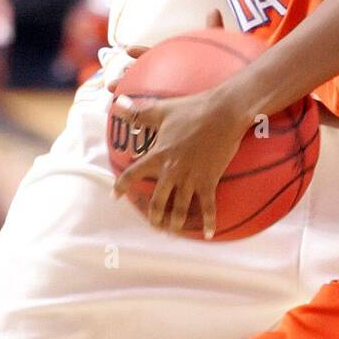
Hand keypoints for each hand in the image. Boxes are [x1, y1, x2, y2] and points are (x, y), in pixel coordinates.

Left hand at [111, 88, 249, 238]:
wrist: (223, 112)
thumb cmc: (192, 109)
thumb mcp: (161, 109)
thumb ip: (138, 112)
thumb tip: (118, 105)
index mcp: (158, 155)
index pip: (133, 174)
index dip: (121, 187)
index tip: (115, 197)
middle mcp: (172, 170)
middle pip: (157, 200)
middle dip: (153, 216)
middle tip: (153, 224)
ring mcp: (191, 178)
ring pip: (179, 208)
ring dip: (174, 223)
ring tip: (172, 232)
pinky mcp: (209, 180)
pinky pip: (208, 206)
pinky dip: (209, 222)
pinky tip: (209, 234)